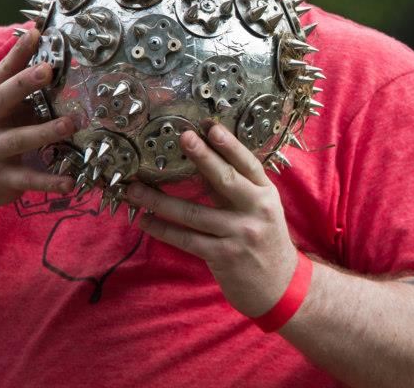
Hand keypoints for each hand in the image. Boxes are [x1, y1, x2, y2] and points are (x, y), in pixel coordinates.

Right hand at [0, 29, 75, 208]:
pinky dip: (49, 181)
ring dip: (45, 131)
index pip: (2, 71)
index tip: (36, 33)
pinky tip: (70, 182)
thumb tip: (44, 47)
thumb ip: (19, 82)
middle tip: (48, 70)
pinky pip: (28, 178)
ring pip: (18, 139)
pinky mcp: (2, 177)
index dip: (18, 52)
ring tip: (70, 124)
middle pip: (4, 97)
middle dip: (24, 83)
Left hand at [126, 124, 298, 317]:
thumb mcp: (261, 210)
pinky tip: (145, 220)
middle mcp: (256, 211)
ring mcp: (240, 234)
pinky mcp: (223, 257)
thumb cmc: (265, 241)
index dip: (230, 145)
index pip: (248, 164)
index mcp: (266, 195)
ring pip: (194, 212)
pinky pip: (187, 239)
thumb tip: (204, 160)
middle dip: (203, 157)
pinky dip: (163, 229)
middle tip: (183, 137)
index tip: (211, 126)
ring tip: (135, 189)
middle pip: (226, 179)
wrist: (279, 287)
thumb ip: (238, 188)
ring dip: (159, 200)